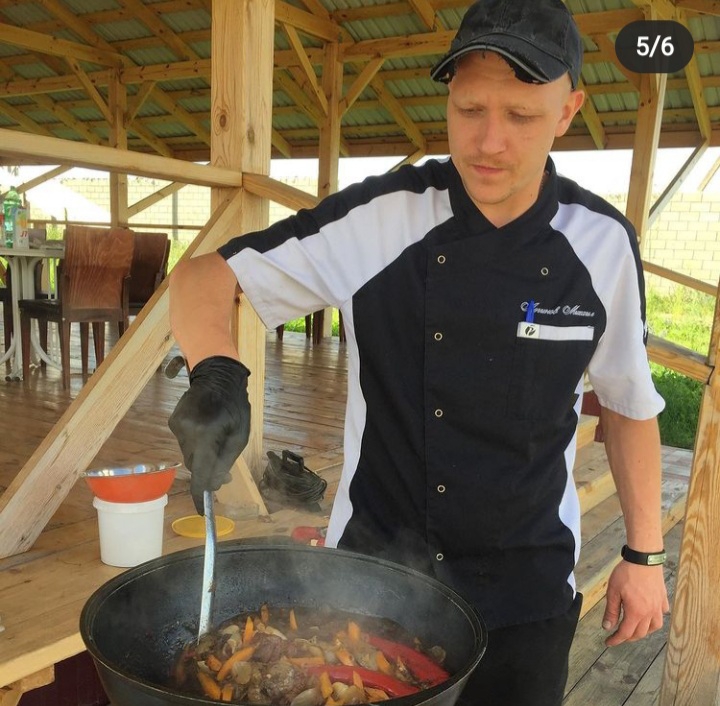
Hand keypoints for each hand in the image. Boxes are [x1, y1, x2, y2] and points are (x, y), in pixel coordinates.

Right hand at [168, 356, 250, 513]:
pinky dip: (196, 443)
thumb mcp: (239, 436)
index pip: (200, 474)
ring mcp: (176, 427)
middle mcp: (187, 433)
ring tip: (218, 441)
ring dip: (203, 455)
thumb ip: (225, 461)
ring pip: (189, 455)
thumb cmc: (235, 406)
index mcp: (207, 436)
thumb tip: (214, 486)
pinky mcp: (172, 422)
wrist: (217, 375)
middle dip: (208, 472)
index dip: (201, 496)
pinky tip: (207, 429)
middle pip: (194, 466)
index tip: (203, 512)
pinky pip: (185, 442)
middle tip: (224, 474)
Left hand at [602, 560, 668, 645]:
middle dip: (629, 637)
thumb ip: (611, 611)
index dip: (616, 640)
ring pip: (654, 626)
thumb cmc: (626, 573)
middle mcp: (650, 613)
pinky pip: (662, 613)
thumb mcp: (613, 592)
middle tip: (619, 636)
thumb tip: (607, 627)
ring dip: (644, 631)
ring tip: (635, 629)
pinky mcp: (663, 598)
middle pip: (640, 633)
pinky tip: (650, 615)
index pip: (626, 633)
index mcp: (636, 613)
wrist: (644, 559)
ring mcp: (658, 606)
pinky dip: (655, 618)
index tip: (608, 643)